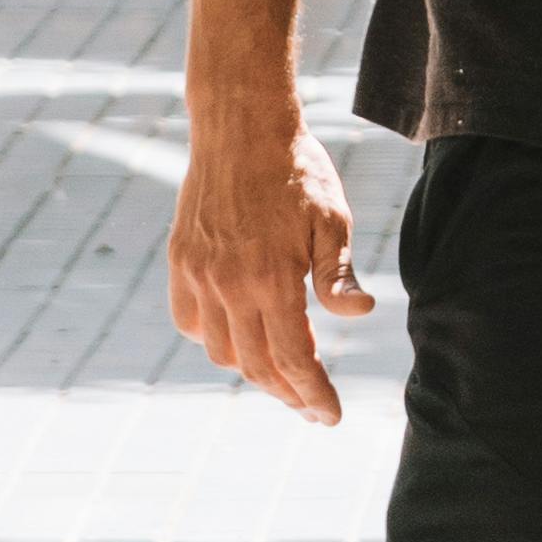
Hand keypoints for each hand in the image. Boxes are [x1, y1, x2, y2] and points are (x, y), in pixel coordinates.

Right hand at [169, 94, 373, 423]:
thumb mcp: (331, 218)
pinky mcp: (181, 260)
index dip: (313, 395)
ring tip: (280, 370)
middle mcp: (228, 284)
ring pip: (219, 351)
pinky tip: (238, 334)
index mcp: (271, 279)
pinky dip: (212, 339)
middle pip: (256, 366)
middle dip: (287, 394)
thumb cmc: (296, 169)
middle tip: (311, 407)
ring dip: (251, 369)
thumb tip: (361, 314)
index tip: (330, 416)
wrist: (240, 125)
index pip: (294, 359)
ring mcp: (198, 274)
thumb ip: (337, 274)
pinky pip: (189, 322)